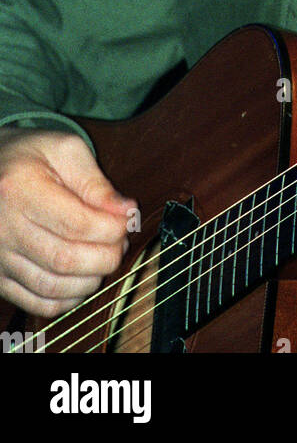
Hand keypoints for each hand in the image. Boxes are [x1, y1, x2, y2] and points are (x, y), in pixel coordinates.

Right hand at [0, 127, 136, 317]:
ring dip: (91, 279)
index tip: (128, 220)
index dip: (112, 228)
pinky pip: (38, 302)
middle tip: (121, 241)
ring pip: (53, 286)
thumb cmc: (31, 155)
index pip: (77, 224)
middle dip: (106, 256)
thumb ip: (95, 182)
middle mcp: (4, 229)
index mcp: (19, 189)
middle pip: (66, 260)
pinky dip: (68, 299)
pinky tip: (83, 279)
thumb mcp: (64, 149)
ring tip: (105, 257)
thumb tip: (126, 211)